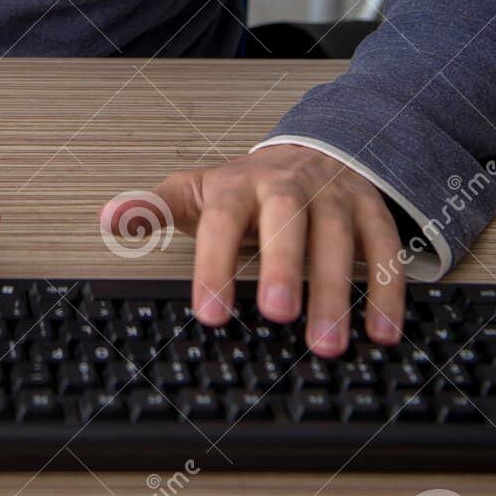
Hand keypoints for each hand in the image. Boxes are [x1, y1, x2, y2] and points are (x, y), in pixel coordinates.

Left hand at [100, 145, 405, 355]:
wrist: (309, 151)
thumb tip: (108, 220)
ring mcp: (334, 196)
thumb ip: (153, 209)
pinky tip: (382, 333)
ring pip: (339, 238)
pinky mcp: (371, 211)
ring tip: (327, 345)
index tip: (209, 313)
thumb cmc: (245, 189)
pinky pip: (385, 248)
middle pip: (288, 219)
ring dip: (336, 291)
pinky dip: (387, 290)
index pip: (224, 219)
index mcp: (238, 184)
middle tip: (276, 315)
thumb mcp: (195, 193)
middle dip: (284, 266)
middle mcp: (288, 185)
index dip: (215, 264)